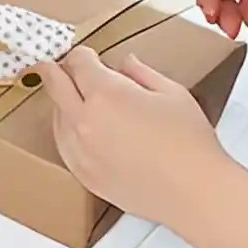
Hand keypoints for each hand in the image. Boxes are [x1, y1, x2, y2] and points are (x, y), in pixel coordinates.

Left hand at [34, 47, 238, 226]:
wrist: (193, 192)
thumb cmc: (189, 144)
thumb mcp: (172, 93)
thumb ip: (141, 72)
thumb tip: (125, 63)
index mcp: (106, 94)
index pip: (77, 63)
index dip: (82, 55)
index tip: (87, 56)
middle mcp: (85, 120)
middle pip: (54, 84)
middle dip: (55, 70)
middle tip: (57, 66)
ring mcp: (79, 149)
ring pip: (56, 115)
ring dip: (64, 102)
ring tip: (82, 100)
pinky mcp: (82, 173)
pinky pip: (62, 143)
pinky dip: (68, 130)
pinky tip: (83, 128)